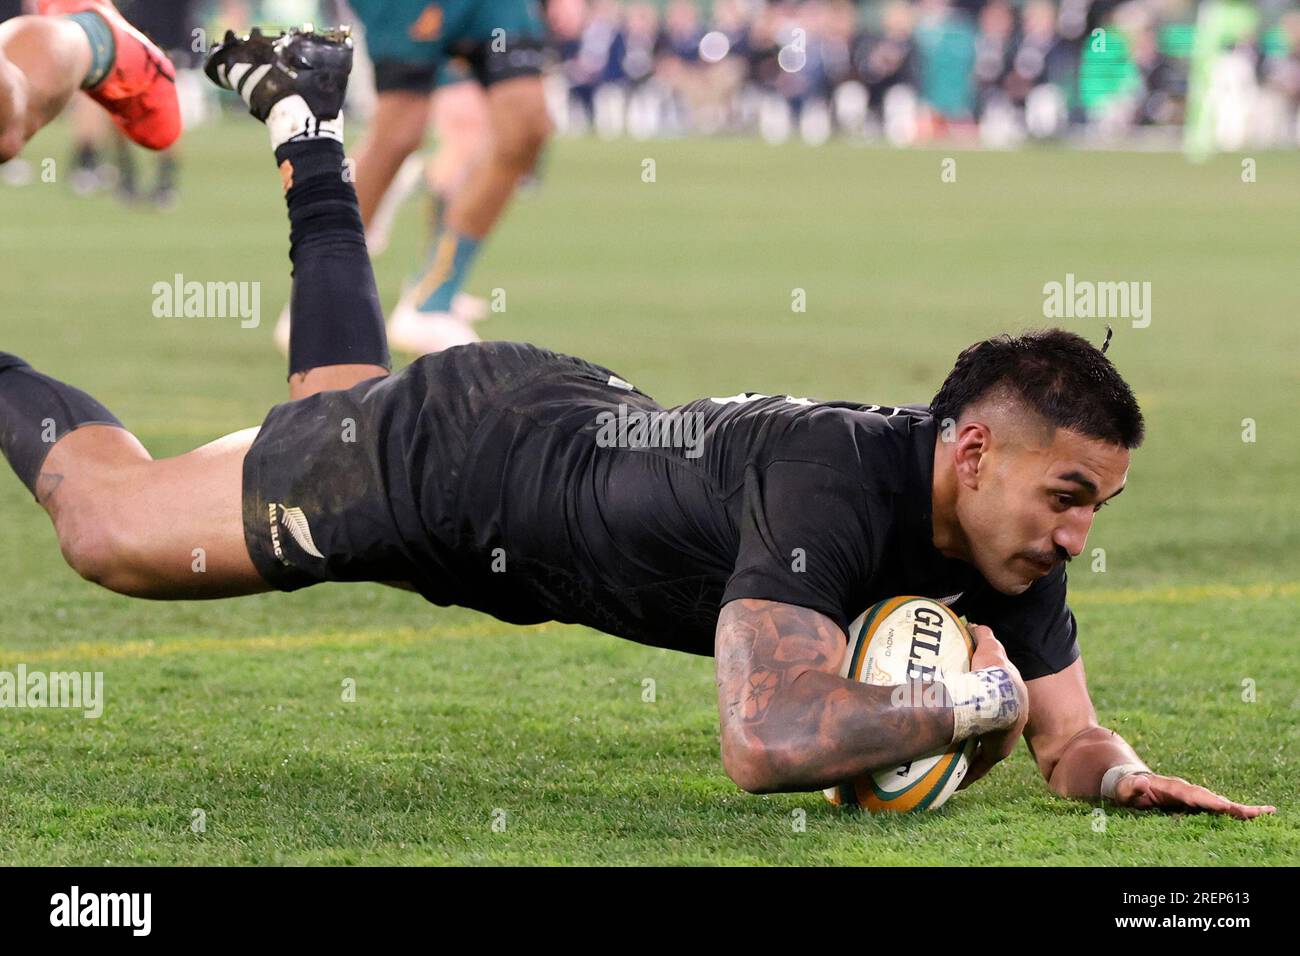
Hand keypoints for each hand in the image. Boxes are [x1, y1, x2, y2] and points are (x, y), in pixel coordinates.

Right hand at [956, 624, 1028, 790]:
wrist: (1001, 697)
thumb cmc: (996, 672)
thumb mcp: (991, 649)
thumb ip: (984, 635)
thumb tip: (973, 624)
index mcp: (1012, 700)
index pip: (1001, 706)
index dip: (989, 708)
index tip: (976, 712)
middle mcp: (1011, 723)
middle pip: (992, 730)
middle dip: (978, 734)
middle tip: (959, 734)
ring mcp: (1005, 739)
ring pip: (985, 749)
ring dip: (971, 754)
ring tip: (951, 756)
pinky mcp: (996, 753)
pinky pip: (980, 766)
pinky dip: (968, 773)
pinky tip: (955, 780)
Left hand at [1112, 773, 1275, 818]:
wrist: (1129, 779)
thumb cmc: (1125, 788)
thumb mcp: (1124, 789)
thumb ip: (1132, 787)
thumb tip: (1142, 781)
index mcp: (1169, 787)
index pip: (1190, 795)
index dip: (1206, 801)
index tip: (1223, 806)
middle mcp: (1184, 789)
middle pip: (1210, 797)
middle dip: (1230, 805)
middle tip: (1254, 812)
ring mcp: (1190, 794)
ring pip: (1217, 801)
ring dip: (1238, 808)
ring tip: (1262, 813)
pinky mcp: (1194, 801)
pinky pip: (1215, 806)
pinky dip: (1233, 810)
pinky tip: (1251, 815)